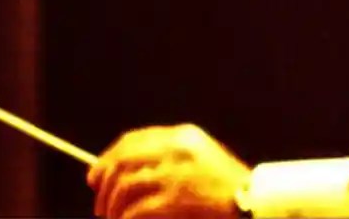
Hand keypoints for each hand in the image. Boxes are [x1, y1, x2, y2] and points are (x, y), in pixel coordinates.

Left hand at [86, 123, 251, 218]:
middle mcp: (177, 150)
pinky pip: (136, 211)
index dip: (108, 159)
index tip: (95, 177)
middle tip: (100, 206)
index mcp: (182, 137)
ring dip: (112, 208)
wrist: (254, 206)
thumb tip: (119, 171)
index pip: (132, 141)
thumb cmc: (226, 190)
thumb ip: (166, 158)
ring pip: (124, 187)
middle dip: (104, 186)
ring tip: (113, 218)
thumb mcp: (200, 160)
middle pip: (122, 162)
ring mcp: (177, 175)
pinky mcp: (176, 201)